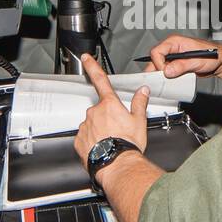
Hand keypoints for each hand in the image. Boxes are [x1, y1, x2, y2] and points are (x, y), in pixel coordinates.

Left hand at [74, 53, 149, 169]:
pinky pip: (85, 137)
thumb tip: (143, 91)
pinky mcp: (79, 140)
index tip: (85, 58)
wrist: (117, 164)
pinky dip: (92, 141)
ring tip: (110, 141)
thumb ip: (139, 103)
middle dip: (106, 117)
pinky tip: (101, 147)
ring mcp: (85, 126)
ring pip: (92, 124)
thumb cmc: (128, 144)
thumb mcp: (139, 121)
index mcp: (109, 105)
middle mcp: (94, 112)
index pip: (100, 80)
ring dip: (99, 130)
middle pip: (100, 110)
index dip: (92, 66)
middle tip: (117, 130)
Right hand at [145, 35, 221, 97]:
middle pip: (155, 59)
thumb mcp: (197, 61)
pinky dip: (167, 78)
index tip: (166, 73)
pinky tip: (172, 82)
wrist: (220, 62)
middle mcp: (172, 48)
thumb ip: (182, 65)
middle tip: (164, 80)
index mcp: (175, 42)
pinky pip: (165, 71)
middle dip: (158, 71)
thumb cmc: (213, 55)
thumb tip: (168, 71)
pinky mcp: (175, 64)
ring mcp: (173, 57)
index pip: (157, 52)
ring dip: (162, 75)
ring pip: (159, 66)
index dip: (159, 64)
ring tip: (169, 81)